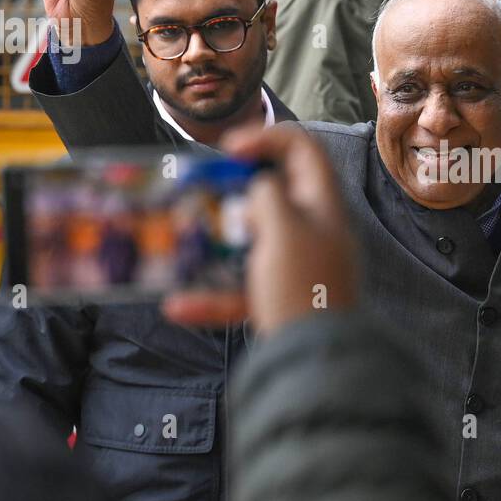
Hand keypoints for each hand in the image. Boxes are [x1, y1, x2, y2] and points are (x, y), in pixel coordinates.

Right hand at [162, 124, 357, 332]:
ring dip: (219, 242)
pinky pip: (243, 290)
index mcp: (323, 204)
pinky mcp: (282, 300)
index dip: (266, 138)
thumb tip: (261, 190)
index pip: (303, 149)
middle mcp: (315, 231)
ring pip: (254, 241)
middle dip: (235, 191)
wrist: (316, 362)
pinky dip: (213, 297)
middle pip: (276, 193)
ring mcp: (298, 266)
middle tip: (205, 192)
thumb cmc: (303, 287)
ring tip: (188, 239)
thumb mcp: (283, 229)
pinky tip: (178, 306)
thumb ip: (268, 197)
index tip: (228, 151)